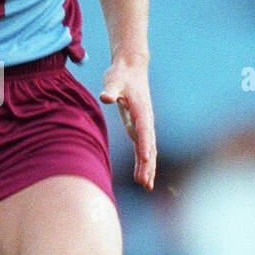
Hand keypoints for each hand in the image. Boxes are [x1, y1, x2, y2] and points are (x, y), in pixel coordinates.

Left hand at [100, 57, 156, 189]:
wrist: (131, 68)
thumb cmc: (121, 74)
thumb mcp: (113, 80)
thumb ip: (110, 90)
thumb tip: (105, 97)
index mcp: (142, 110)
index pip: (144, 130)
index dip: (144, 145)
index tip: (145, 159)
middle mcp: (146, 121)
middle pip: (149, 145)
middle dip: (148, 164)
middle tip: (145, 182)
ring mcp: (143, 126)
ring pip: (148, 150)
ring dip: (148, 168)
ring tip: (146, 186)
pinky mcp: (138, 128)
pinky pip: (142, 149)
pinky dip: (143, 163)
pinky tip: (141, 177)